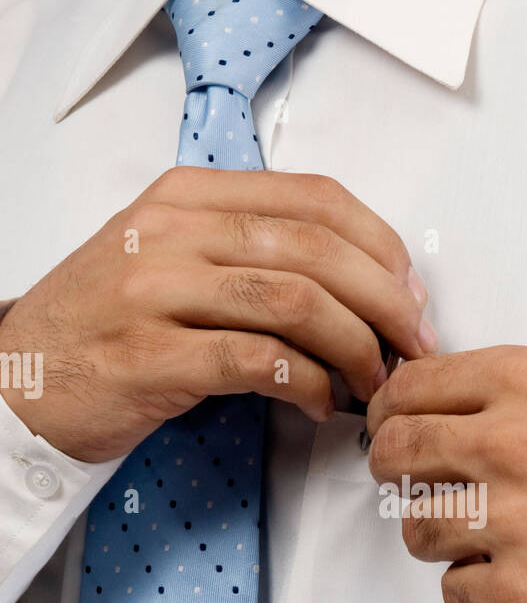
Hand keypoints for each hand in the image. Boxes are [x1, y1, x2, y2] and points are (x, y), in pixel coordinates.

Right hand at [0, 167, 434, 461]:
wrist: (14, 381)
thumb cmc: (103, 326)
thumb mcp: (168, 257)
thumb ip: (250, 251)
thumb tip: (361, 280)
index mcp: (186, 197)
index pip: (313, 198)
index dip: (380, 244)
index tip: (410, 290)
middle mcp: (172, 231)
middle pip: (316, 250)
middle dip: (385, 303)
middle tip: (411, 346)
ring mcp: (155, 292)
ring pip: (295, 303)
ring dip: (354, 349)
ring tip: (371, 383)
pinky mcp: (150, 357)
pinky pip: (257, 362)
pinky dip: (306, 386)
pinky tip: (319, 405)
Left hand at [366, 347, 526, 602]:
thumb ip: (488, 395)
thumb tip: (403, 406)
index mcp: (521, 385)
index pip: (405, 390)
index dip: (390, 417)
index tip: (396, 433)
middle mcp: (511, 446)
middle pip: (393, 456)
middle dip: (399, 476)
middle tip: (429, 488)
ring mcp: (513, 522)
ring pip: (415, 530)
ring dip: (446, 538)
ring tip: (497, 536)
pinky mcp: (519, 592)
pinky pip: (450, 590)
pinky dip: (479, 589)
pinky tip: (524, 572)